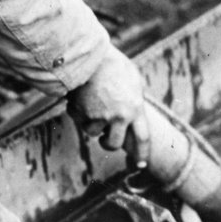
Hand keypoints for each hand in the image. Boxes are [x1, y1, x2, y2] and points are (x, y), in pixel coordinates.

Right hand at [66, 46, 150, 167]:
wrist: (89, 56)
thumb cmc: (112, 64)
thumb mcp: (132, 81)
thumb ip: (134, 101)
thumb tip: (134, 117)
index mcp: (135, 108)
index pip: (142, 138)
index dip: (142, 153)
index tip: (140, 164)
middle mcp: (119, 116)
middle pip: (114, 144)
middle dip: (108, 143)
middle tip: (105, 139)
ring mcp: (99, 116)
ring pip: (93, 132)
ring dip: (90, 122)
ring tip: (91, 102)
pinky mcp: (82, 114)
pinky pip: (78, 120)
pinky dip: (78, 112)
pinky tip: (81, 96)